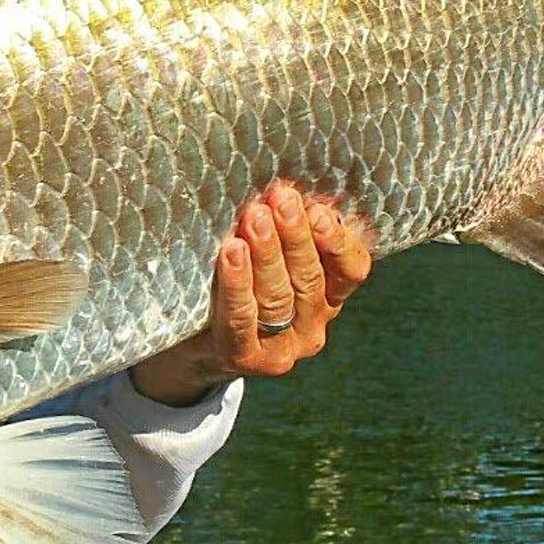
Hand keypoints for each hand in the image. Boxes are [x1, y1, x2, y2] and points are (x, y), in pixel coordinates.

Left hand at [130, 183, 372, 405]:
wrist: (192, 343)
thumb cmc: (237, 281)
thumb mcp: (270, 254)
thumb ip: (286, 228)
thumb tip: (288, 185)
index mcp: (329, 297)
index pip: (352, 270)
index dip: (339, 242)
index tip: (320, 211)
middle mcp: (312, 327)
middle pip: (310, 279)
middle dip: (295, 236)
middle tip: (280, 199)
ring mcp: (282, 349)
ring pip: (279, 298)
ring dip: (267, 254)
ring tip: (254, 217)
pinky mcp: (245, 359)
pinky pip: (242, 319)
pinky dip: (237, 284)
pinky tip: (232, 252)